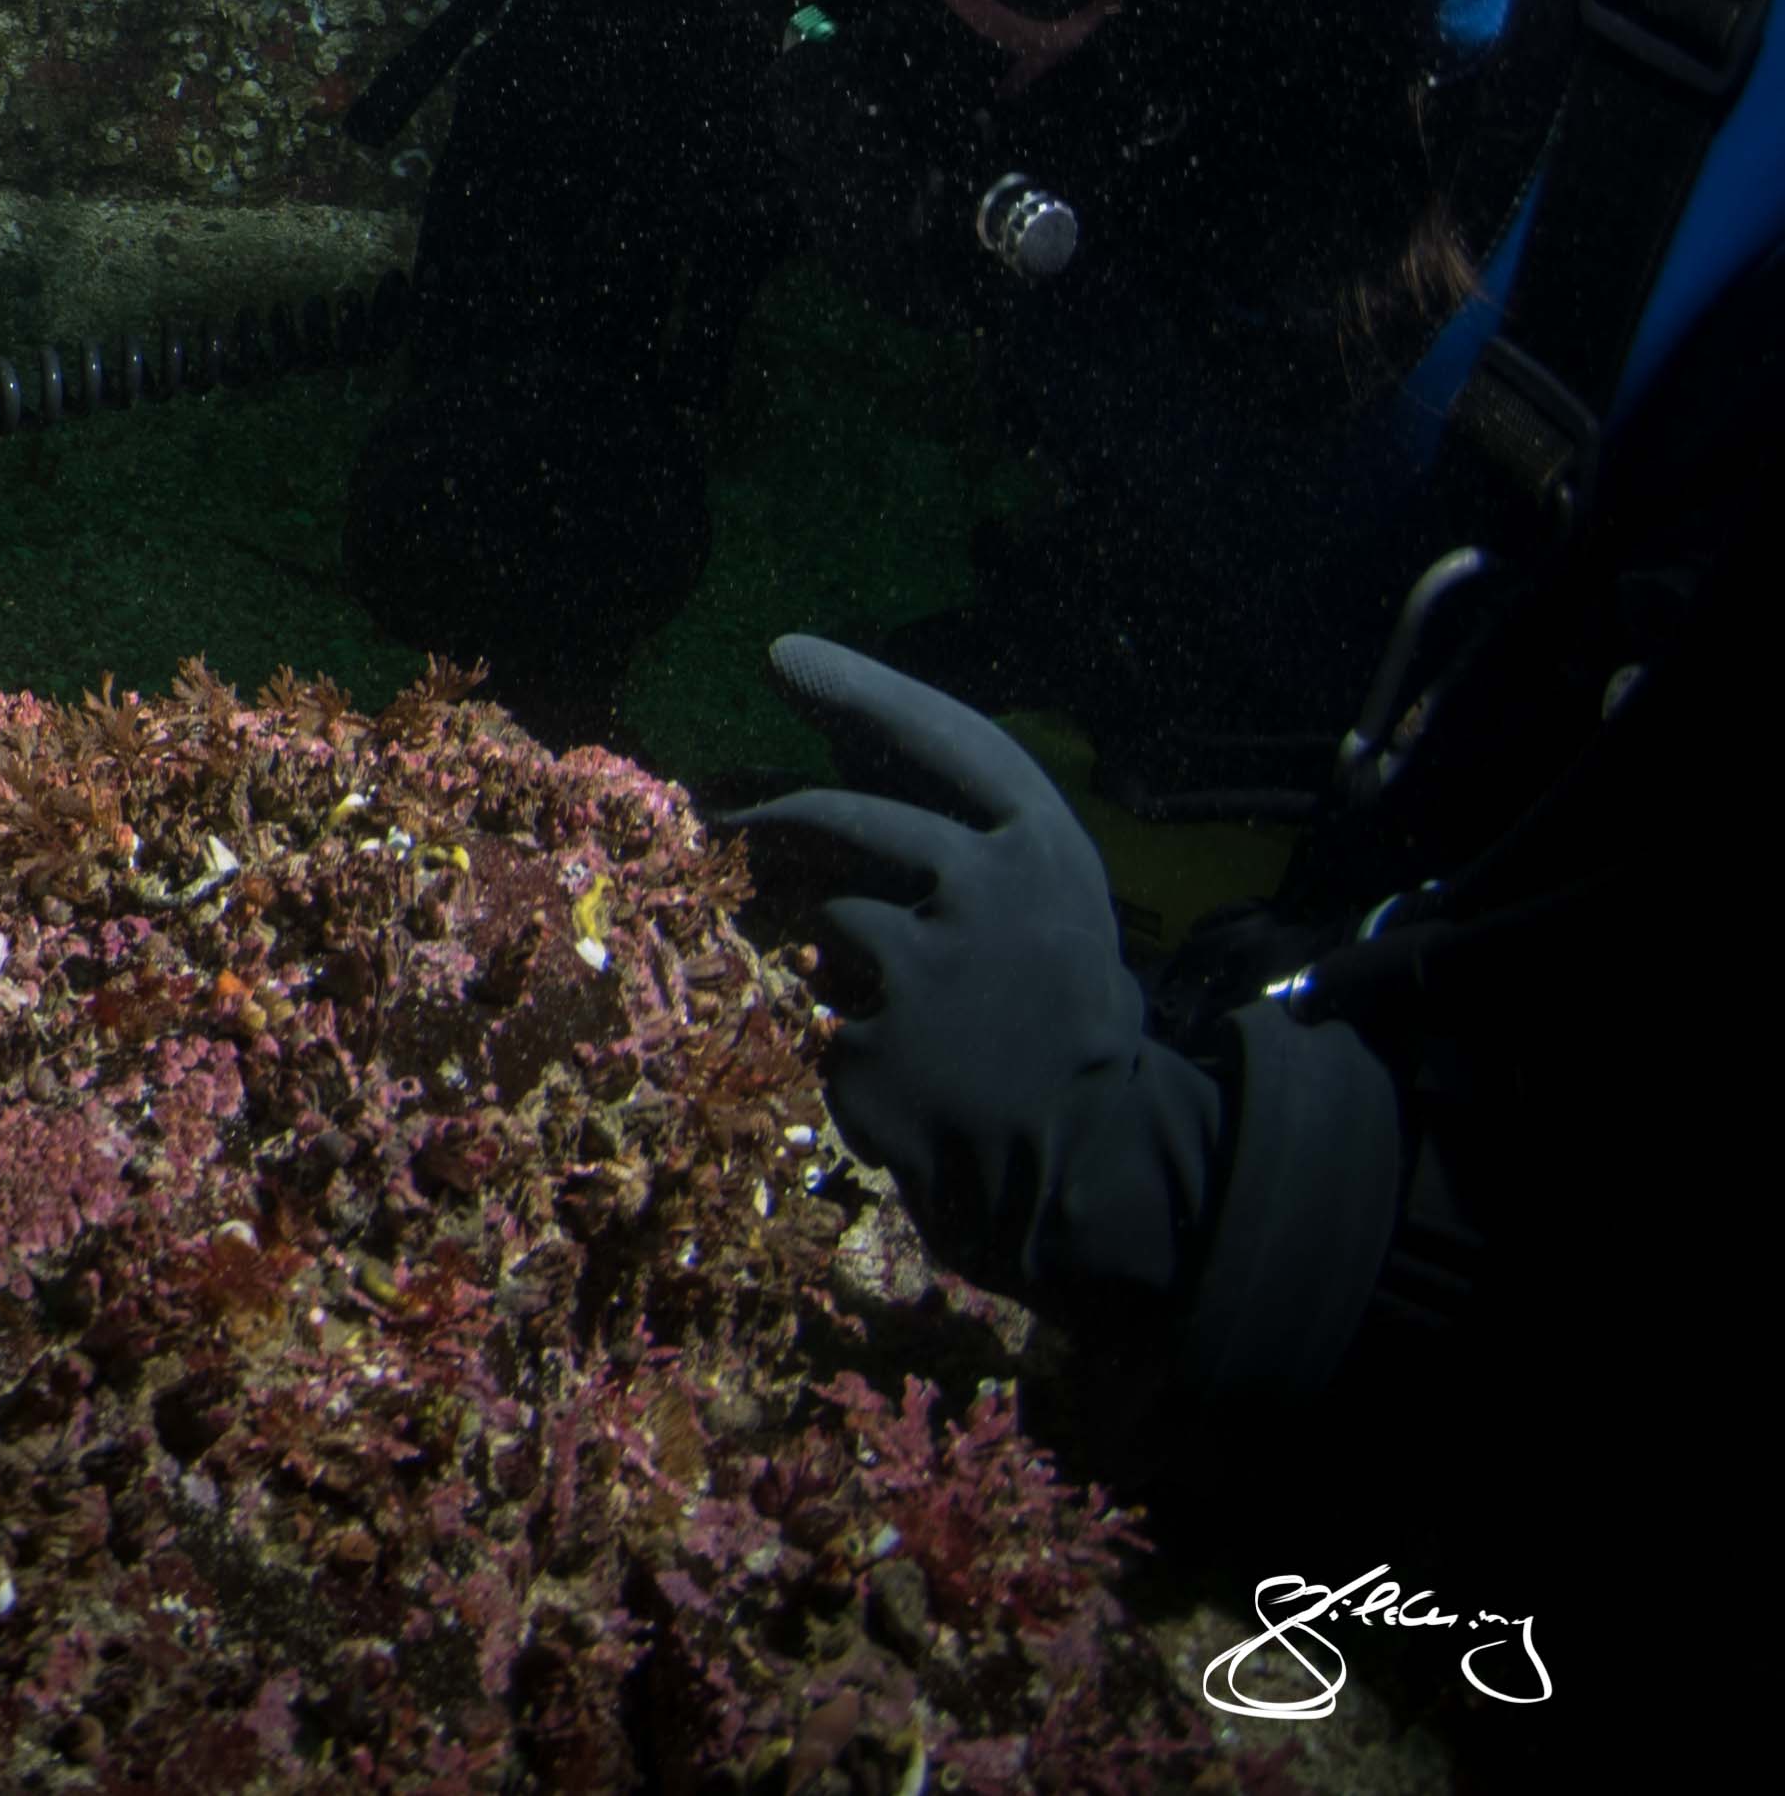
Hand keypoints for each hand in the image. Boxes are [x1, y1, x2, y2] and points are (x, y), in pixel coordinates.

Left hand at [718, 636, 1219, 1309]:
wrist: (1083, 1159)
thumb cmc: (1058, 1019)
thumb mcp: (1044, 909)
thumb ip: (965, 844)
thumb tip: (836, 775)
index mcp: (1045, 849)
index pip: (949, 738)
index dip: (865, 689)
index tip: (782, 652)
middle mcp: (989, 889)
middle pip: (847, 816)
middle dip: (777, 812)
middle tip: (727, 812)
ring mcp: (926, 965)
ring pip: (832, 917)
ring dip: (844, 950)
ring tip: (913, 1000)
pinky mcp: (874, 1036)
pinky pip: (829, 1007)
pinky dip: (852, 1028)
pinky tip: (909, 1067)